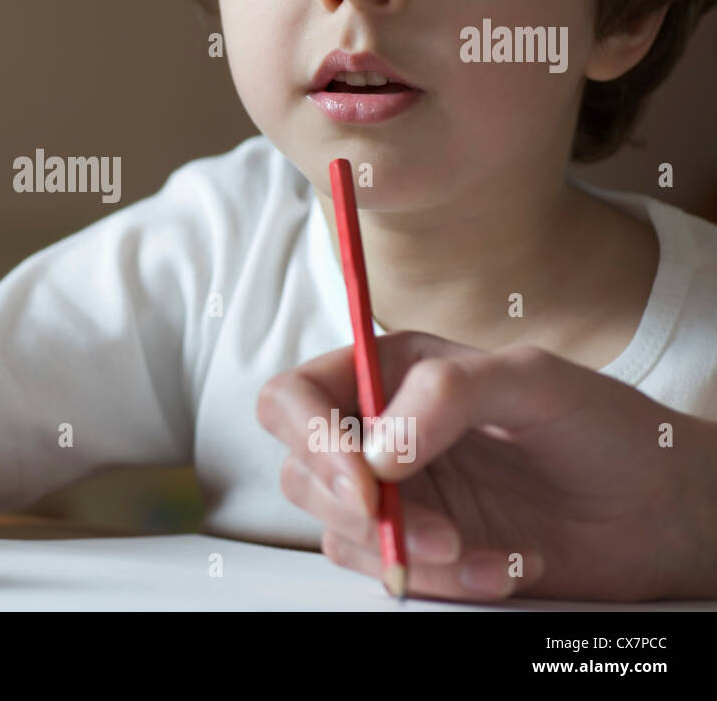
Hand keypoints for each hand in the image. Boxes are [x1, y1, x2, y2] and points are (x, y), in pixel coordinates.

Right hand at [256, 331, 716, 601]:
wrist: (657, 511)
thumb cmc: (602, 427)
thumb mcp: (536, 381)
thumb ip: (450, 394)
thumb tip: (378, 450)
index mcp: (391, 372)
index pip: (296, 396)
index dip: (309, 439)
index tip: (362, 482)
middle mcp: (380, 431)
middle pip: (301, 470)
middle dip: (358, 509)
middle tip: (431, 530)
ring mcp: (396, 494)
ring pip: (338, 530)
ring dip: (404, 551)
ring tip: (478, 550)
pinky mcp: (419, 549)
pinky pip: (389, 573)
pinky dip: (442, 581)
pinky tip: (500, 567)